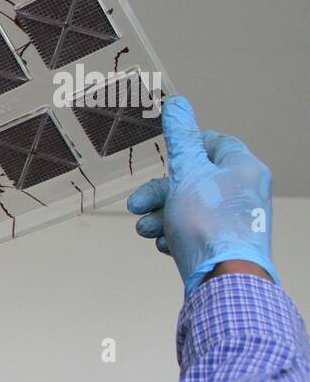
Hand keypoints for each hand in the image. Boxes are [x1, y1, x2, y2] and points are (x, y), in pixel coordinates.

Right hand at [126, 95, 278, 296]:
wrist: (223, 278)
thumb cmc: (210, 224)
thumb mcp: (187, 172)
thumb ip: (180, 138)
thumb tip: (178, 103)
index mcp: (243, 168)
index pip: (216, 143)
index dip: (188, 145)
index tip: (167, 153)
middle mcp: (243, 192)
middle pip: (194, 179)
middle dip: (159, 192)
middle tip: (137, 203)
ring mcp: (234, 220)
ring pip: (189, 207)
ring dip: (160, 215)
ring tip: (146, 229)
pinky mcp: (223, 243)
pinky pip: (194, 231)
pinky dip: (174, 234)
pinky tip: (164, 244)